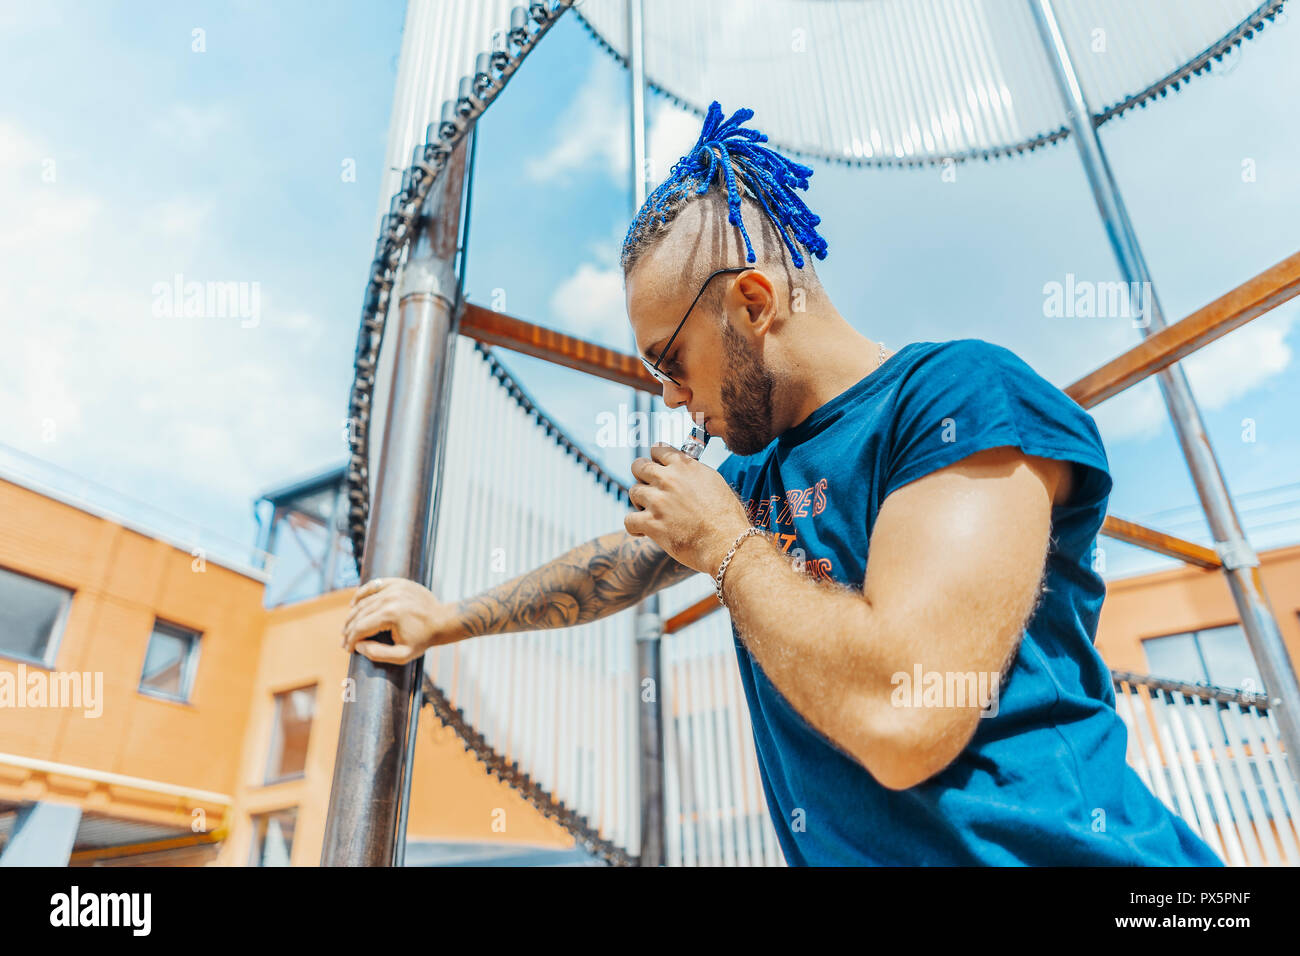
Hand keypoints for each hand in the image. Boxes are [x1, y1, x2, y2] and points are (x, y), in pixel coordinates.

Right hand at [341, 577, 459, 663]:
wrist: (442, 620)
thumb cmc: (423, 639)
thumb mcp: (403, 655)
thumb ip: (378, 653)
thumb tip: (358, 646)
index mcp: (390, 615)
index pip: (360, 628)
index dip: (350, 640)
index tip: (347, 649)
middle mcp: (389, 598)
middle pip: (359, 614)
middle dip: (349, 629)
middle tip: (344, 641)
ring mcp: (393, 587)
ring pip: (364, 601)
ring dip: (352, 615)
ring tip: (347, 628)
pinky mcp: (397, 582)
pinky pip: (373, 586)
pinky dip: (361, 594)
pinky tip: (354, 605)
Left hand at [625, 443, 750, 574]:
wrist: (726, 541)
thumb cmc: (726, 516)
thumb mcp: (714, 481)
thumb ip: (693, 471)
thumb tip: (682, 469)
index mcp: (684, 465)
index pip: (658, 449)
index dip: (656, 459)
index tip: (657, 468)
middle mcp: (668, 478)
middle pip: (638, 466)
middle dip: (642, 477)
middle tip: (650, 490)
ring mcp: (657, 500)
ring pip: (633, 491)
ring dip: (640, 502)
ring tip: (652, 513)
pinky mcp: (651, 523)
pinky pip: (629, 519)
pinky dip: (634, 526)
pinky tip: (644, 531)